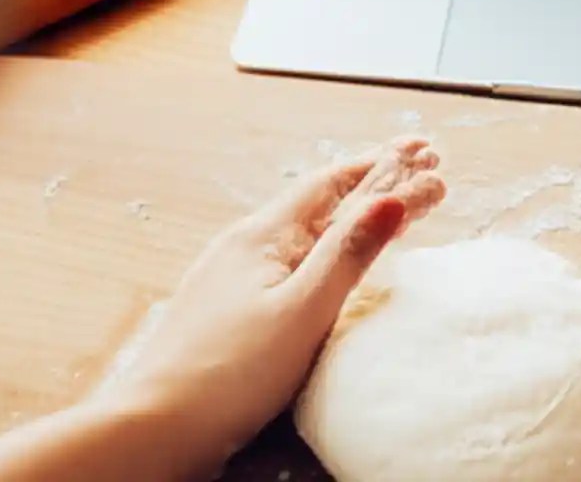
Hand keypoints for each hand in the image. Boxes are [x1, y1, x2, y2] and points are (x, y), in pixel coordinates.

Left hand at [100, 138, 446, 476]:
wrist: (155, 428)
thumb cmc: (228, 373)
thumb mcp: (302, 310)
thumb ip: (349, 254)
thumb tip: (394, 198)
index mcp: (263, 236)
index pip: (332, 183)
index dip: (381, 164)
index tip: (425, 152)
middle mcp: (246, 246)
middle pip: (321, 203)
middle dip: (374, 184)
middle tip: (422, 168)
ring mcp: (235, 278)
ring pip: (308, 234)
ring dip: (354, 217)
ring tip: (390, 209)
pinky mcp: (231, 310)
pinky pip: (292, 263)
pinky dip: (329, 250)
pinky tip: (334, 262)